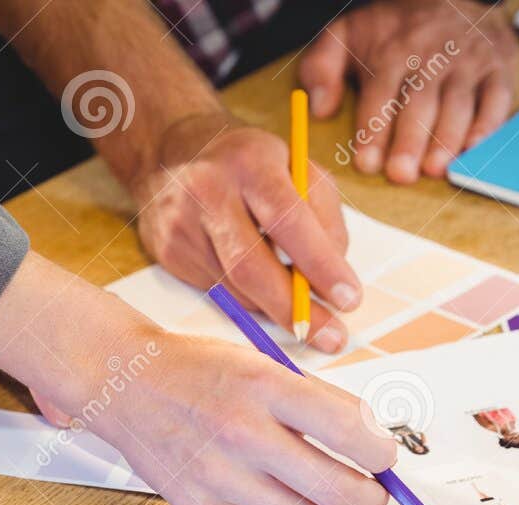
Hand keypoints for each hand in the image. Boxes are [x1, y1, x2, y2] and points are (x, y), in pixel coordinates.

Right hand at [0, 255, 397, 504]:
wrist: (124, 382)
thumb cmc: (198, 371)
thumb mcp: (262, 364)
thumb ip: (315, 401)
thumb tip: (369, 444)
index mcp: (266, 387)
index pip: (352, 433)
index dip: (382, 454)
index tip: (382, 458)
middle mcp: (242, 433)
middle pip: (337, 491)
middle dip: (368, 499)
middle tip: (369, 495)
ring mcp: (217, 476)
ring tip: (322, 504)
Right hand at [131, 111, 360, 353]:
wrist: (174, 153)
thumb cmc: (252, 165)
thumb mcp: (298, 169)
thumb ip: (324, 217)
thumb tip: (334, 278)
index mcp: (250, 163)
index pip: (288, 220)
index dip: (320, 265)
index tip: (350, 298)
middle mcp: (208, 192)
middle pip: (251, 266)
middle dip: (296, 309)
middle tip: (333, 336)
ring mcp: (181, 224)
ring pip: (235, 289)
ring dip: (277, 311)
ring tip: (308, 320)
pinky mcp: (168, 252)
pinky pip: (218, 293)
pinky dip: (251, 303)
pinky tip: (266, 296)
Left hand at [300, 0, 516, 182]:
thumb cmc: (394, 30)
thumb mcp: (347, 34)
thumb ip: (322, 68)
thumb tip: (318, 109)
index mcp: (393, 51)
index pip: (380, 95)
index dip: (373, 131)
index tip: (367, 163)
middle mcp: (432, 56)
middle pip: (420, 103)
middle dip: (410, 140)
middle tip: (401, 174)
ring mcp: (468, 62)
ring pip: (458, 103)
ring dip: (447, 139)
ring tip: (434, 170)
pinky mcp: (498, 67)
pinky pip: (497, 98)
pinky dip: (488, 124)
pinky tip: (474, 149)